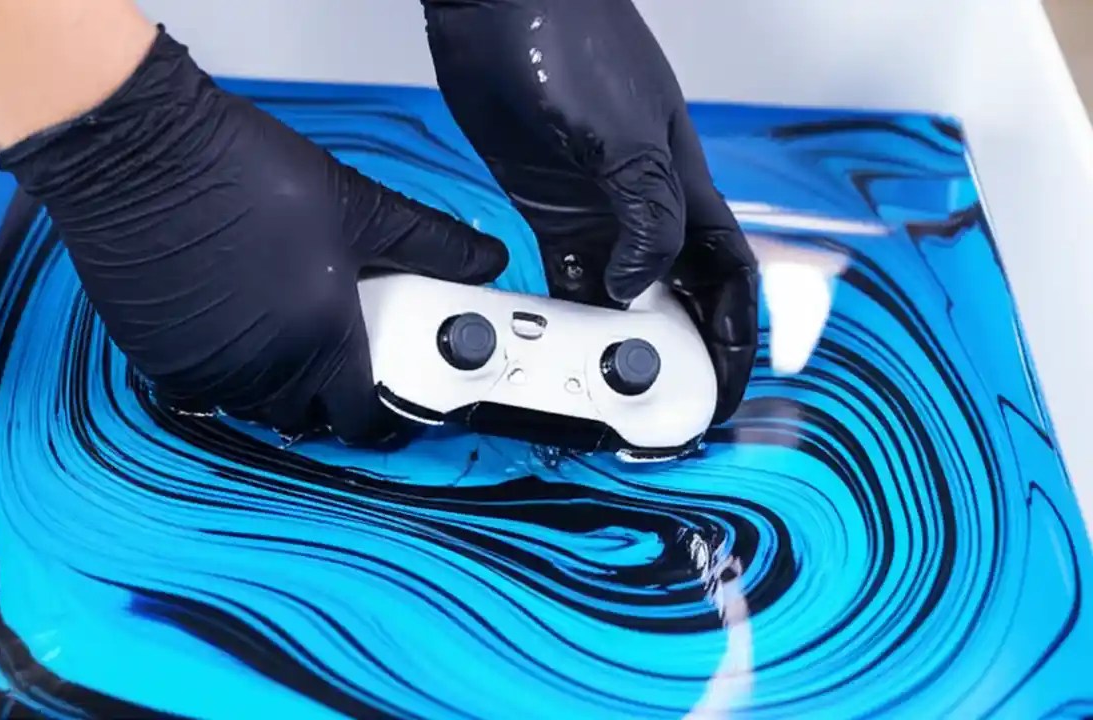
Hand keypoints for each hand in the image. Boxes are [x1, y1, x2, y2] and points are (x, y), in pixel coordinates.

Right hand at [0, 28, 507, 444]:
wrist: (146, 153)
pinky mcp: (157, 357)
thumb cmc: (246, 173)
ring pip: (253, 406)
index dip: (388, 419)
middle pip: (309, 416)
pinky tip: (231, 326)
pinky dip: (223, 372)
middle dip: (330, 396)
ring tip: (283, 330)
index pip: (366, 420)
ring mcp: (205, 369)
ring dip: (276, 384)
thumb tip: (485, 259)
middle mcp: (263, 370)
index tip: (395, 406)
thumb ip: (430, 242)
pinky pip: (201, 390)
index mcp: (322, 341)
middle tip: (337, 351)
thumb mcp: (359, 205)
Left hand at [421, 0, 757, 423]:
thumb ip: (644, 214)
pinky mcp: (549, 203)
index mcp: (682, 182)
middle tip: (661, 393)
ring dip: (619, 331)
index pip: (727, 273)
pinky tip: (557, 335)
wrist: (498, 8)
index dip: (734, 332)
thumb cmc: (570, 38)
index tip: (722, 381)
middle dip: (680, 345)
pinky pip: (567, 271)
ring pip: (622, 287)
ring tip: (607, 376)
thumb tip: (634, 285)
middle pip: (679, 290)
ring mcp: (598, 205)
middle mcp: (645, 201)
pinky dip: (567, 306)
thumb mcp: (624, 134)